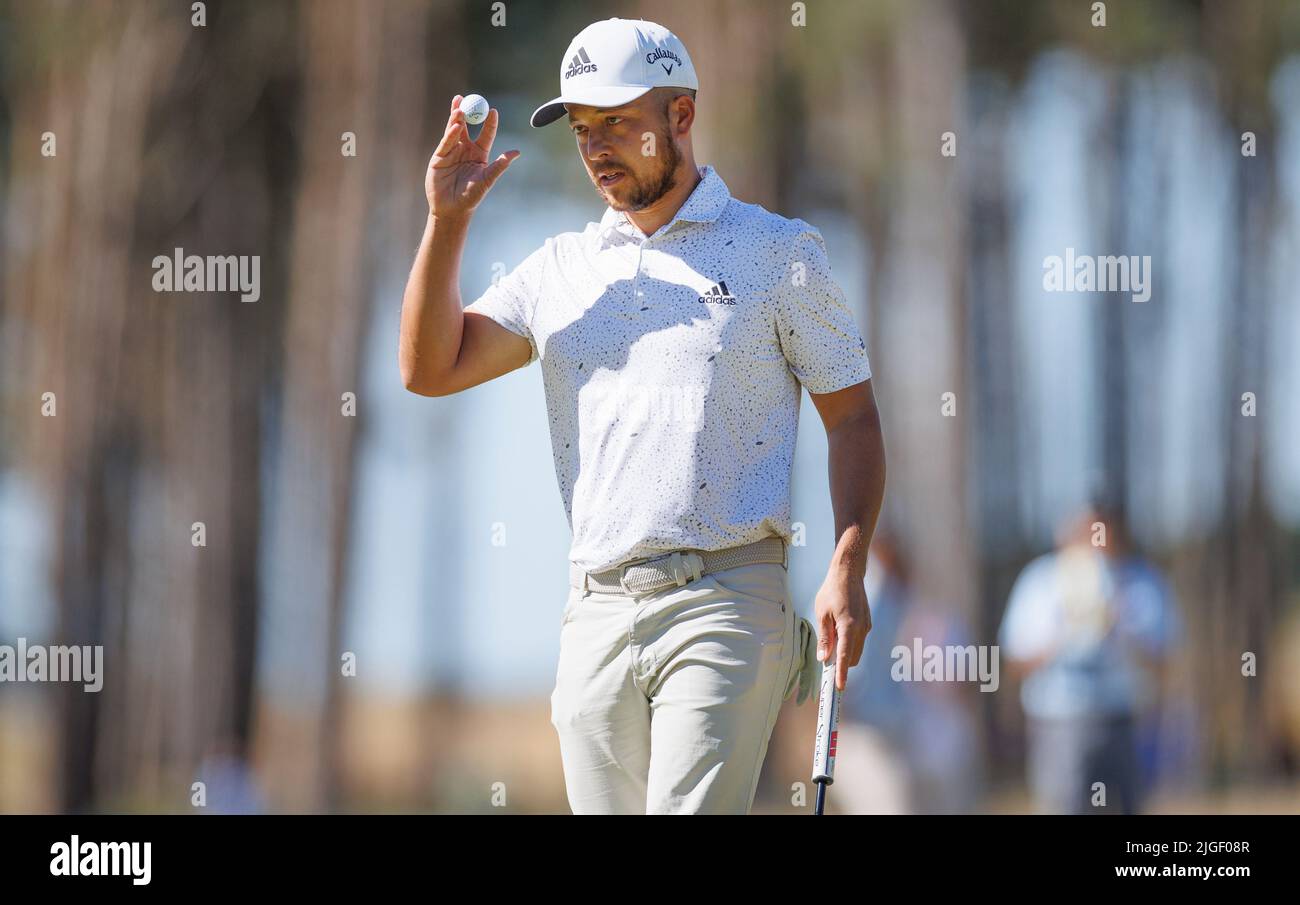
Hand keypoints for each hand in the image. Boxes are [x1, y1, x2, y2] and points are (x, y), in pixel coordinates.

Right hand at [426, 95, 519, 219]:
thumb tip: (517, 152)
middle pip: (467, 127)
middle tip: (470, 99)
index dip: (489, 122)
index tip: (493, 110)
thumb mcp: (487, 179)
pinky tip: (454, 125)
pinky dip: (449, 132)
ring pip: (454, 130)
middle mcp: (466, 150)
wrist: (451, 209)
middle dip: (468, 112)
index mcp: (480, 154)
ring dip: (456, 118)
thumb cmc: (472, 197)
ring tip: (460, 107)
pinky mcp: (439, 156)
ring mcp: (452, 152)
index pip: (485, 134)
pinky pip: (445, 141)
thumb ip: (500, 165)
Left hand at [814, 570, 870, 690]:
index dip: (841, 673)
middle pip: (852, 658)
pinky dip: (849, 644)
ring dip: (844, 653)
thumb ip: (824, 637)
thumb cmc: (832, 591)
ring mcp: (866, 626)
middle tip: (825, 661)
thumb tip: (823, 658)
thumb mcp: (822, 613)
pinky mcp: (867, 623)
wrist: (849, 574)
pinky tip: (838, 631)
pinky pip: (858, 641)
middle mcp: (861, 629)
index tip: (839, 687)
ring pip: (856, 651)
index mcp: (849, 626)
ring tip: (830, 636)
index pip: (844, 656)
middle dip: (841, 664)